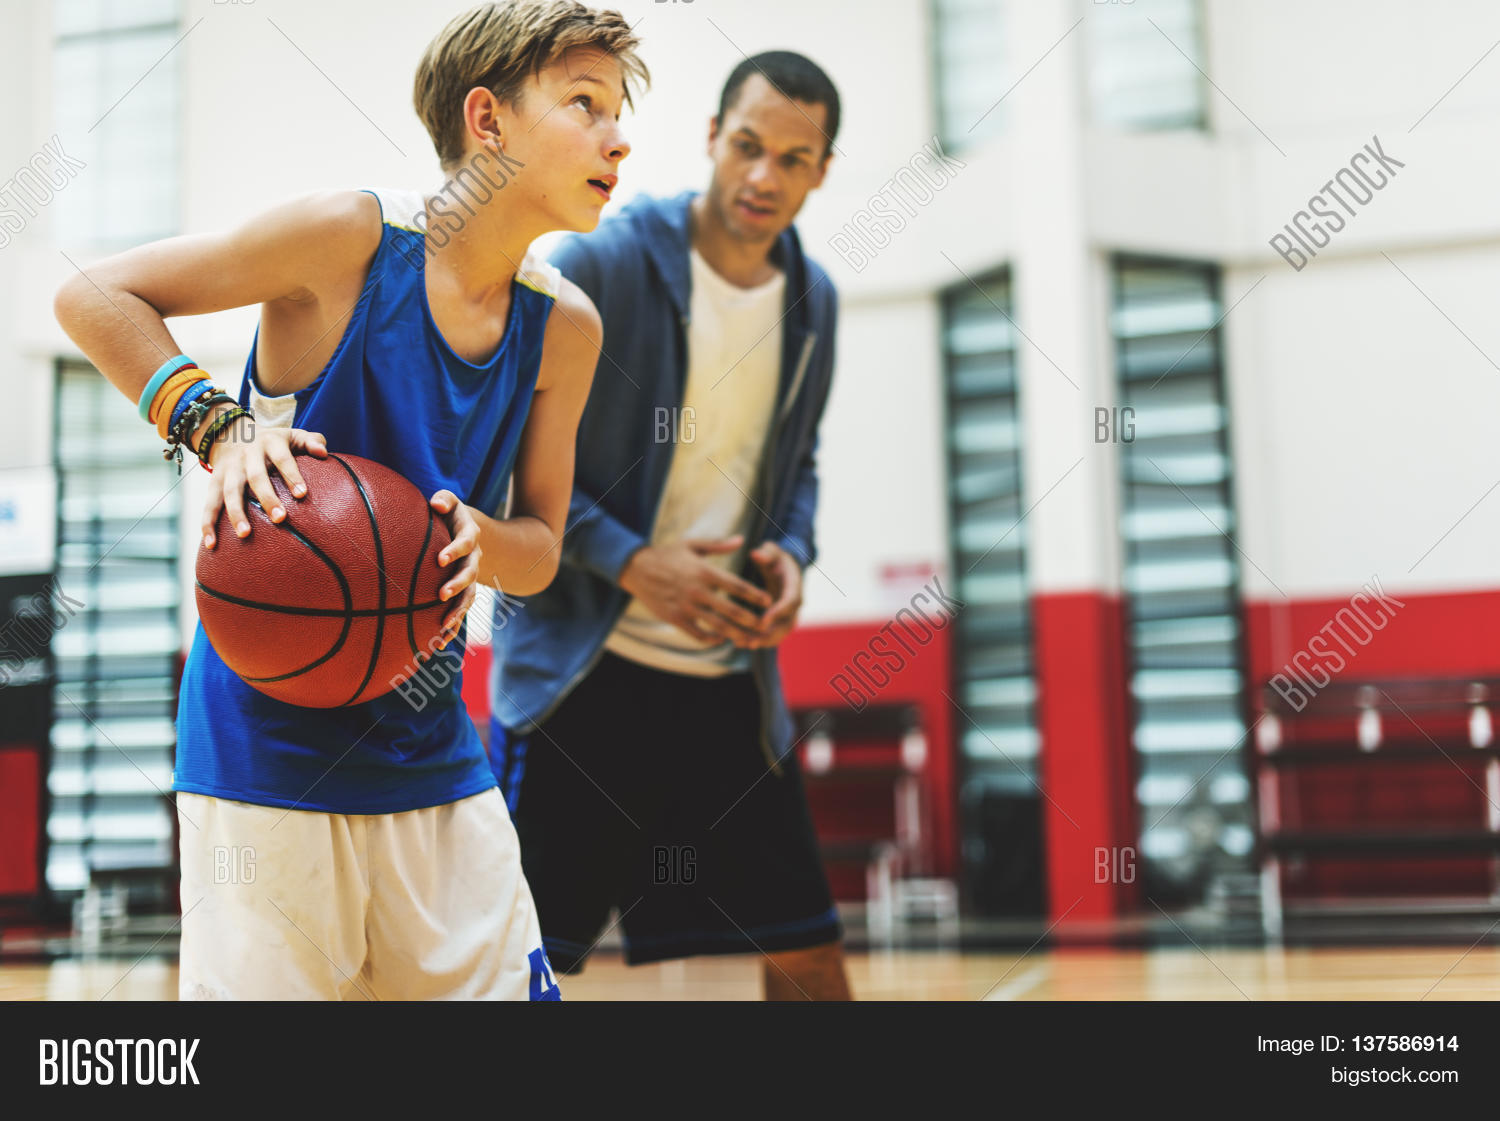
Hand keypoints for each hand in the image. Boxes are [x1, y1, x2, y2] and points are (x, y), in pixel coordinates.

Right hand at [199, 409, 326, 548]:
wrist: (232, 432)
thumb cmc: (273, 441)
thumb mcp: (292, 434)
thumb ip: (311, 441)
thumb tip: (323, 452)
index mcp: (270, 443)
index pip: (282, 458)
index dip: (291, 475)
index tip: (302, 494)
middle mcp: (247, 455)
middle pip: (256, 477)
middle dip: (267, 497)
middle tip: (280, 518)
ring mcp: (228, 469)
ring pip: (230, 492)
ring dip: (236, 513)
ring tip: (245, 535)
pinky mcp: (213, 481)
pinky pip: (209, 503)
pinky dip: (207, 523)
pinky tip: (211, 544)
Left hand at [430, 490, 480, 650]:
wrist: (470, 534)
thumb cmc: (449, 516)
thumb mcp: (451, 502)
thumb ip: (445, 499)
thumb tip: (436, 503)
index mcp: (470, 537)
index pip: (465, 543)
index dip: (455, 551)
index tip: (440, 559)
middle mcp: (474, 559)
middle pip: (470, 574)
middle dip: (457, 585)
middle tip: (441, 594)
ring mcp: (471, 578)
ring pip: (468, 598)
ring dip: (458, 612)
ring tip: (443, 627)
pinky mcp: (464, 593)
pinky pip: (460, 612)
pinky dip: (452, 628)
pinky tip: (439, 645)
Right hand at [619, 535, 772, 645]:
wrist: (636, 568)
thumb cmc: (667, 554)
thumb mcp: (692, 545)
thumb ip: (719, 545)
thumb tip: (742, 540)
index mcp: (704, 571)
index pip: (736, 585)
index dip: (754, 594)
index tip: (768, 600)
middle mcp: (697, 591)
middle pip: (730, 610)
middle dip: (749, 620)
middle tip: (764, 626)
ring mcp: (685, 606)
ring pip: (716, 626)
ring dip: (735, 634)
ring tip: (748, 639)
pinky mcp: (675, 618)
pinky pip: (697, 634)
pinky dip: (711, 639)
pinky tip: (721, 639)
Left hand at [747, 541, 802, 647]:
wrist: (781, 568)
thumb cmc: (774, 559)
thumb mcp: (772, 552)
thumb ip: (766, 553)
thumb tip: (756, 554)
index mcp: (794, 586)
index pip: (790, 602)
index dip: (778, 612)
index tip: (763, 620)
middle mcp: (794, 604)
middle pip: (786, 624)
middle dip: (769, 634)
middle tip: (751, 641)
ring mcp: (788, 615)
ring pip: (779, 634)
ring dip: (762, 641)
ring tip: (742, 644)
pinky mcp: (779, 622)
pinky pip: (771, 635)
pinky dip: (758, 641)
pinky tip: (738, 643)